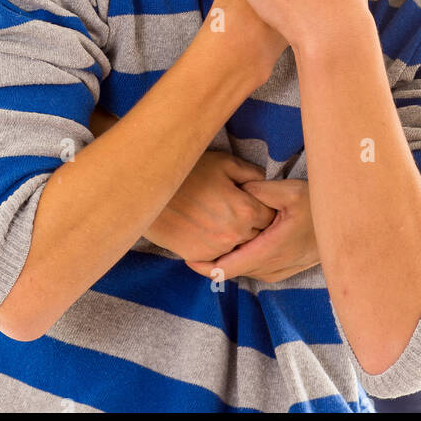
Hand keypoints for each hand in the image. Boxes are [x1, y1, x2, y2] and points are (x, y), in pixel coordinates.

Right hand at [145, 149, 276, 262]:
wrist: (151, 190)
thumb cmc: (190, 171)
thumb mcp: (224, 163)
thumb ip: (251, 173)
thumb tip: (264, 181)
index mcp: (246, 211)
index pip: (270, 216)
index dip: (265, 207)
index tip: (257, 202)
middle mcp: (235, 235)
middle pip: (258, 235)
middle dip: (255, 224)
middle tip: (242, 211)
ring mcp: (217, 249)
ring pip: (239, 247)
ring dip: (239, 237)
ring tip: (226, 220)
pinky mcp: (199, 257)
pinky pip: (220, 255)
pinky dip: (220, 245)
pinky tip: (212, 230)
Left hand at [185, 178, 318, 284]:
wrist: (347, 225)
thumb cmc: (319, 206)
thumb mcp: (290, 191)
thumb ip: (260, 192)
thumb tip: (237, 190)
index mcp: (269, 250)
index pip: (227, 268)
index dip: (204, 265)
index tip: (186, 256)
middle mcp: (272, 267)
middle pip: (232, 269)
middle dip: (212, 259)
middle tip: (193, 242)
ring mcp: (278, 271)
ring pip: (243, 269)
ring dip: (227, 259)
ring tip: (209, 241)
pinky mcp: (283, 270)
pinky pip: (255, 268)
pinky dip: (241, 259)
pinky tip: (236, 243)